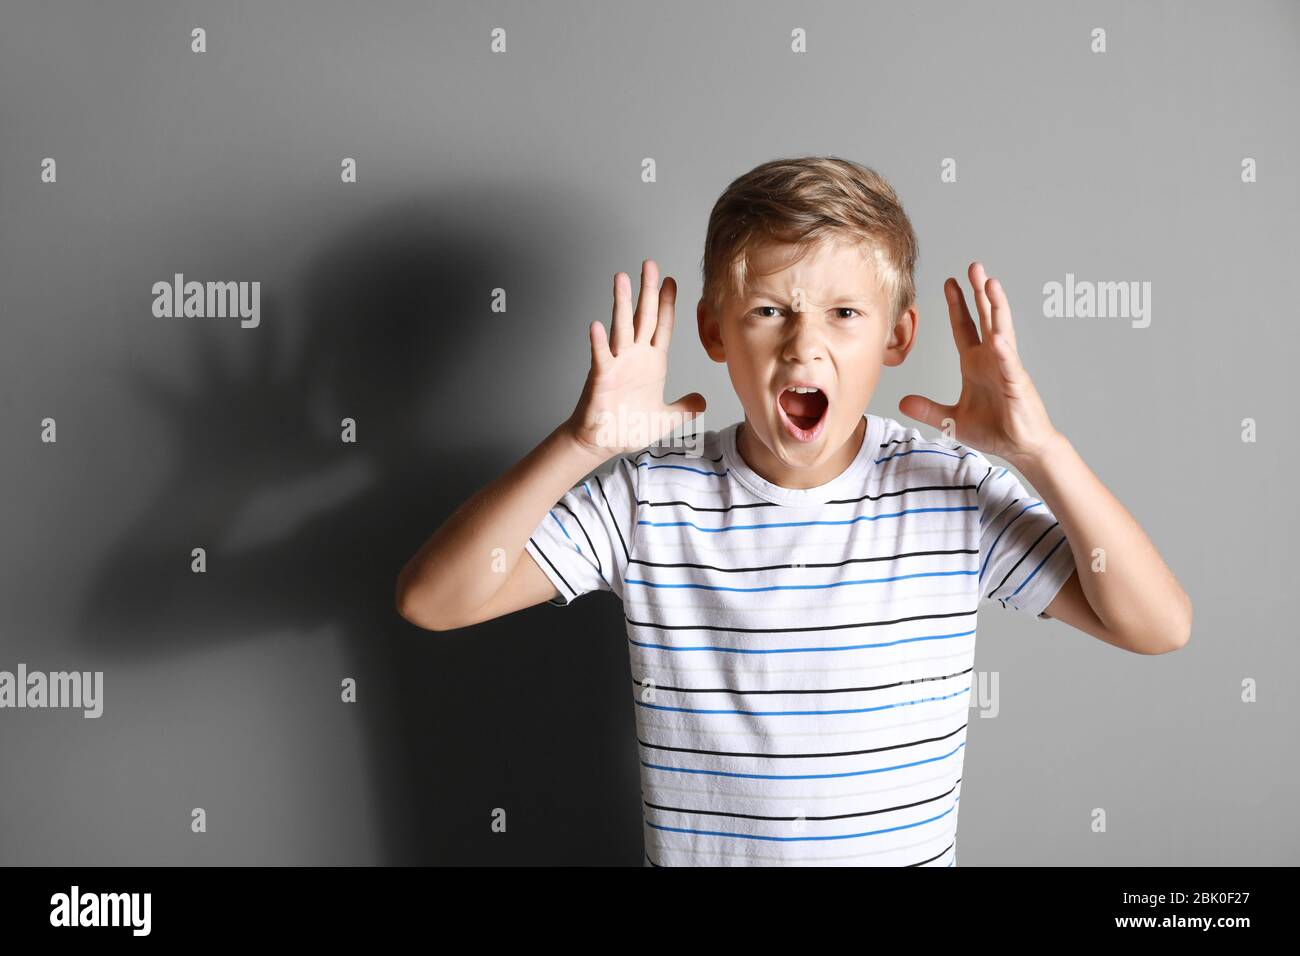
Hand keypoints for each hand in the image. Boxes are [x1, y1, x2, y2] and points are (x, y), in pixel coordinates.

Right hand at [564, 259, 706, 457]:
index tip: (671, 280)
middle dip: (648, 291)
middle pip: (644, 317)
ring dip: (622, 304)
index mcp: (652, 362)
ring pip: (621, 327)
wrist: (603, 442)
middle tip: (650, 264)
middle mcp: (635, 357)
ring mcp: (617, 364)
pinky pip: (601, 356)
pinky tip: (597, 325)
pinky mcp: (601, 377)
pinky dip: (598, 341)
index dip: (668, 303)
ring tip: (622, 279)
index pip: (663, 326)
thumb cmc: (628, 426)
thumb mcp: (666, 418)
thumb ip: (685, 408)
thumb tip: (702, 401)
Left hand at [898, 261, 1058, 467]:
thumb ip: (928, 408)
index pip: (964, 327)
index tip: (949, 283)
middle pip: (985, 318)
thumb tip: (903, 401)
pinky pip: (1009, 363)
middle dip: (978, 292)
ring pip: (1001, 330)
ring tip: (990, 283)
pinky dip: (1003, 350)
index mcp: (975, 363)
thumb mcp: (951, 420)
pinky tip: (996, 336)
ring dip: (996, 307)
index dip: (957, 305)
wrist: (1020, 448)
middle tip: (974, 266)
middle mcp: (992, 359)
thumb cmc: (994, 429)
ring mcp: (1006, 368)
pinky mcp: (1017, 384)